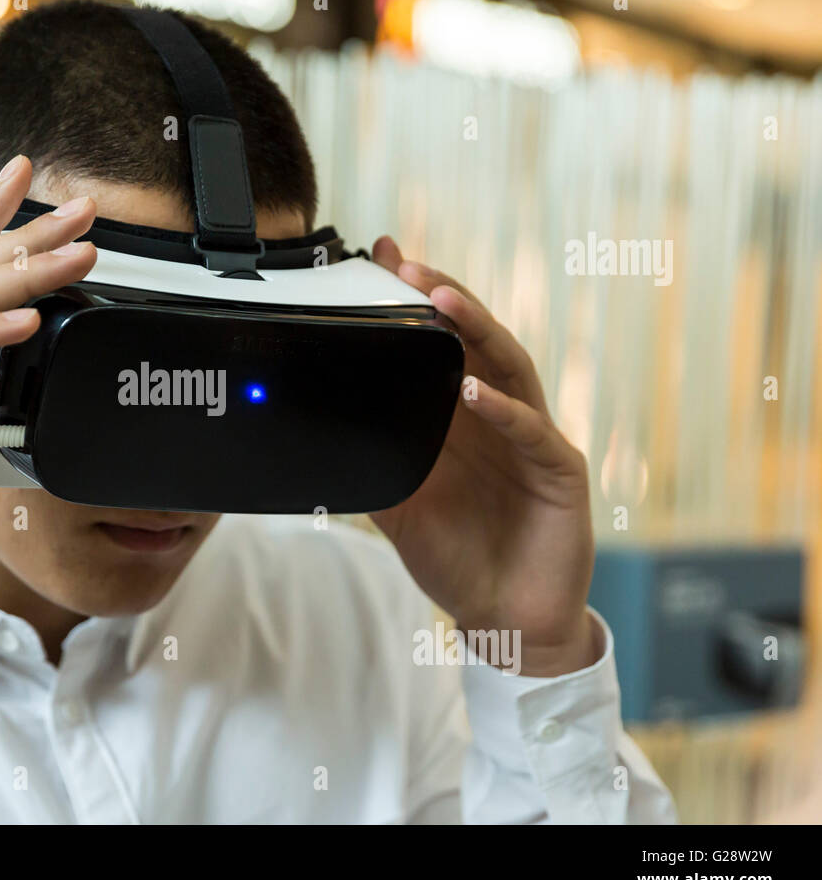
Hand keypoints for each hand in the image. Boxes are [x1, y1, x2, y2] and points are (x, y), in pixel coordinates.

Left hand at [368, 238, 597, 676]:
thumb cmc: (457, 556)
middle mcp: (501, 415)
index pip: (442, 345)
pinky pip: (532, 432)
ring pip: (511, 368)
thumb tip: (319, 431)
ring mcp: (533, 438)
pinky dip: (504, 410)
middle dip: (444, 298)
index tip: (380, 259)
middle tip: (404, 264)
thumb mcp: (400, 505)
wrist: (504, 619)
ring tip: (440, 298)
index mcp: (464, 417)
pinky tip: (473, 392)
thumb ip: (372, 464)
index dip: (416, 303)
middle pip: (478, 341)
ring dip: (476, 331)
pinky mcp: (559, 472)